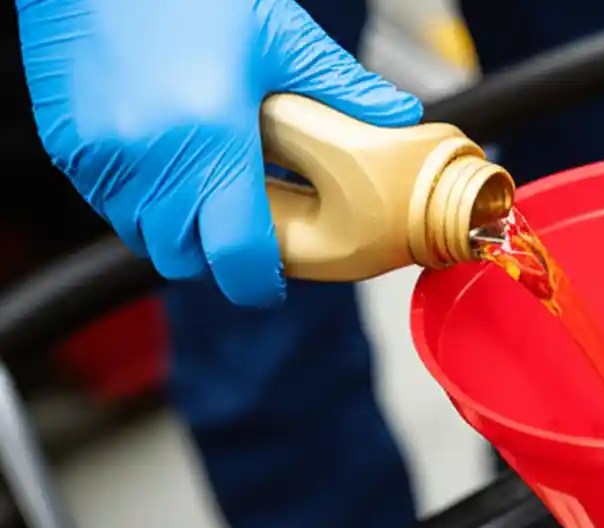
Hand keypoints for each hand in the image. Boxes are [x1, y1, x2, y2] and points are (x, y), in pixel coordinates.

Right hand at [16, 0, 422, 306]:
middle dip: (220, 257)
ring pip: (144, 237)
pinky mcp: (70, 148)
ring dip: (180, 231)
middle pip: (187, 260)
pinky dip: (143, 203)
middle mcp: (148, 160)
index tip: (274, 281)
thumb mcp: (281, 35)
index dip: (260, 283)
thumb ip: (345, 88)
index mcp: (210, 139)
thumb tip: (401, 117)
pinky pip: (110, 205)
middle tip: (249, 229)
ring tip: (210, 190)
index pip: (237, 256)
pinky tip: (170, 164)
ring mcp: (102, 158)